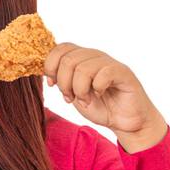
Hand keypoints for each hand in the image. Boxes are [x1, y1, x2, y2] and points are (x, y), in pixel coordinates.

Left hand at [43, 42, 166, 150]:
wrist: (124, 121)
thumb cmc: (100, 106)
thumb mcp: (73, 93)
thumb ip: (61, 80)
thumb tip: (45, 71)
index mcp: (82, 58)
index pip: (60, 48)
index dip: (50, 66)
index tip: (52, 84)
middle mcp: (95, 56)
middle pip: (67, 60)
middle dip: (63, 83)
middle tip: (70, 97)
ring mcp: (109, 63)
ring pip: (82, 68)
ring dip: (79, 90)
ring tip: (85, 100)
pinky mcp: (123, 72)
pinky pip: (103, 73)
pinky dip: (96, 88)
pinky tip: (99, 94)